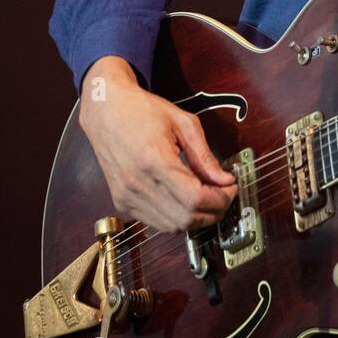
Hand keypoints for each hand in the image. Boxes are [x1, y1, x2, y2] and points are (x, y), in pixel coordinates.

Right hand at [79, 56, 237, 232]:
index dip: (220, 198)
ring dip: (196, 218)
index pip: (195, 198)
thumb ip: (205, 156)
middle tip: (224, 195)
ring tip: (208, 197)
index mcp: (154, 160)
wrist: (106, 111)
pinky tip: (185, 200)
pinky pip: (156, 222)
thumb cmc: (142, 111)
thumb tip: (225, 180)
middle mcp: (137, 184)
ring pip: (172, 227)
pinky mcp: (122, 203)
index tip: (231, 188)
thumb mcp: (183, 123)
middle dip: (213, 211)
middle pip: (186, 218)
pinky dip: (177, 217)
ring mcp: (127, 196)